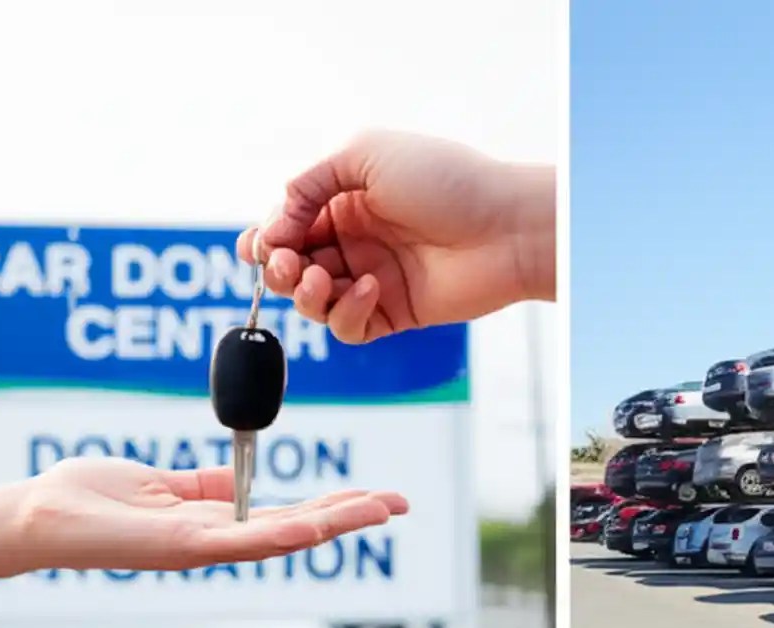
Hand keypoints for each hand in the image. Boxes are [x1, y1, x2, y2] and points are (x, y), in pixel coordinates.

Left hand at [0, 457, 406, 576]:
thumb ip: (205, 486)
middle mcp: (216, 542)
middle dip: (352, 516)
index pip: (287, 514)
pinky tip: (319, 523)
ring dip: (336, 523)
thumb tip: (243, 480)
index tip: (373, 494)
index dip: (334, 505)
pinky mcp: (182, 548)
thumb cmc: (90, 498)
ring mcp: (202, 549)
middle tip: (400, 503)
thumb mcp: (162, 482)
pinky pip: (242, 540)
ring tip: (379, 509)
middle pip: (298, 527)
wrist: (40, 513)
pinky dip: (285, 531)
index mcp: (214, 525)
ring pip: (283, 536)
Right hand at [237, 129, 554, 343]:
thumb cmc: (445, 179)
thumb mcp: (366, 155)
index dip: (268, 236)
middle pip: (292, 266)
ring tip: (318, 278)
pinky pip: (349, 326)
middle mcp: (357, 239)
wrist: (505, 225)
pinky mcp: (395, 312)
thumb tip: (275, 219)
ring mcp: (374, 277)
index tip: (270, 240)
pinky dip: (346, 312)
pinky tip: (368, 289)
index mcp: (346, 200)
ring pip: (313, 301)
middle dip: (276, 268)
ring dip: (303, 293)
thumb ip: (310, 181)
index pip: (286, 225)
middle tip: (287, 264)